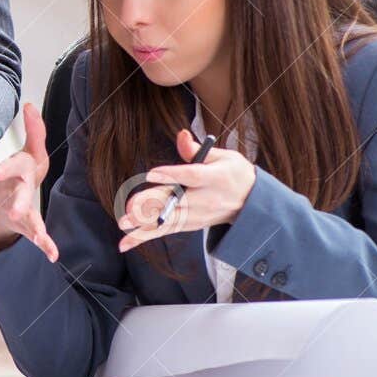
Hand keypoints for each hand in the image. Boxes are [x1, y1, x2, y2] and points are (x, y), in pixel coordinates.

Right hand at [0, 101, 58, 261]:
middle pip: (18, 194)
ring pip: (25, 217)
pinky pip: (35, 235)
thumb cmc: (21, 172)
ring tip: (40, 238)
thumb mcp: (30, 150)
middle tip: (14, 211)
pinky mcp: (25, 225)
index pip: (16, 166)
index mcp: (20, 169)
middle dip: (17, 199)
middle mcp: (16, 189)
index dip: (8, 167)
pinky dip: (45, 245)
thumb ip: (34, 130)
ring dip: (32, 226)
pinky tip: (53, 254)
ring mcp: (18, 209)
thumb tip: (29, 105)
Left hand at [116, 128, 255, 254]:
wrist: (252, 202)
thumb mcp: (223, 156)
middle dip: (151, 204)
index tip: (151, 174)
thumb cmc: (234, 174)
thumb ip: (196, 149)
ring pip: (168, 220)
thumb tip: (181, 135)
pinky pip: (165, 231)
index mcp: (214, 178)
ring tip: (124, 223)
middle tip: (130, 206)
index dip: (171, 175)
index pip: (191, 176)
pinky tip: (126, 242)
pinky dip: (144, 237)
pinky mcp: (190, 225)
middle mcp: (205, 200)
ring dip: (144, 223)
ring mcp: (197, 216)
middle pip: (175, 202)